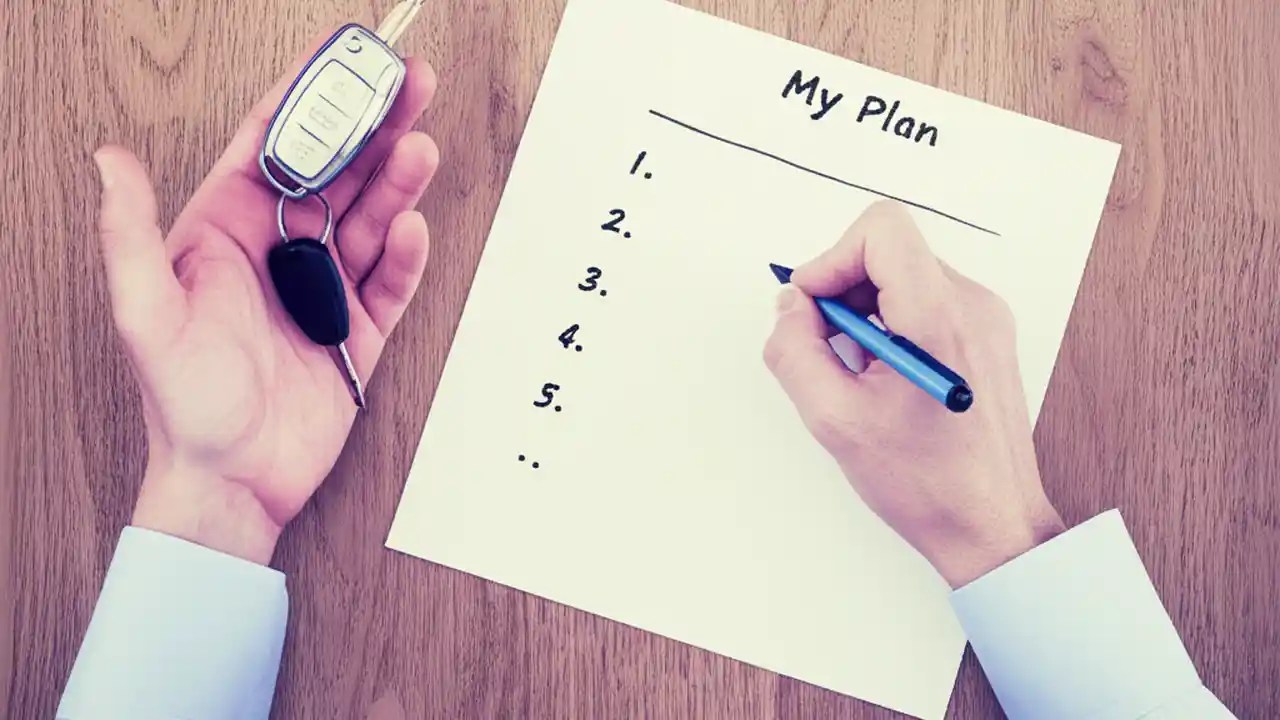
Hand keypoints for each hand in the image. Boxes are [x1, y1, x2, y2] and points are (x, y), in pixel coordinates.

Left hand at [95, 39, 439, 564]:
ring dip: (398, 181)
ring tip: (421, 147)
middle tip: (409, 86)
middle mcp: (277, 254)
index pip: (270, 149)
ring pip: (371, 219)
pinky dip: (407, 254)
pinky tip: (415, 226)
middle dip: (372, 126)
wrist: (232, 482)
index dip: (305, 100)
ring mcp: (321, 290)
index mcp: (224, 234)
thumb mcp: (143, 316)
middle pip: (336, 173)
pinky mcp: (356, 330)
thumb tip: (108, 161)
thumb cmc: (184, 406)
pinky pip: (390, 281)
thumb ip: (129, 235)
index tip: (338, 64)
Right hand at [764, 201, 1064, 586]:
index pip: (882, 230)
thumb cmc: (928, 485)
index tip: (812, 307)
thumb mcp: (835, 420)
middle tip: (826, 349)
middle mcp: (971, 306)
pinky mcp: (985, 337)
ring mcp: (985, 320)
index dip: (831, 259)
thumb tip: (789, 308)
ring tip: (858, 375)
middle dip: (842, 291)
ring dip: (864, 312)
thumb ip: (795, 351)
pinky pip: (925, 303)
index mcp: (939, 318)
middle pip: (889, 251)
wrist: (994, 526)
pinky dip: (890, 326)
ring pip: (904, 276)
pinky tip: (882, 380)